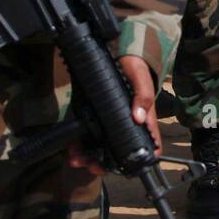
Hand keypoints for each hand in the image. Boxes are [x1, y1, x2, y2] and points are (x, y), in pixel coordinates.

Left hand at [68, 55, 160, 174]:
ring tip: (77, 160)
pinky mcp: (92, 114)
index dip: (141, 159)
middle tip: (93, 167)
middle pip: (118, 150)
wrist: (113, 49)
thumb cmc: (133, 65)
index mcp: (142, 118)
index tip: (127, 169)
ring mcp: (107, 121)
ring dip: (88, 157)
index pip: (148, 143)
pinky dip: (78, 145)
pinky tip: (71, 151)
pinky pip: (85, 134)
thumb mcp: (140, 76)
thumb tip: (138, 117)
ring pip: (100, 146)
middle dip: (105, 162)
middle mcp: (125, 124)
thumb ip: (143, 94)